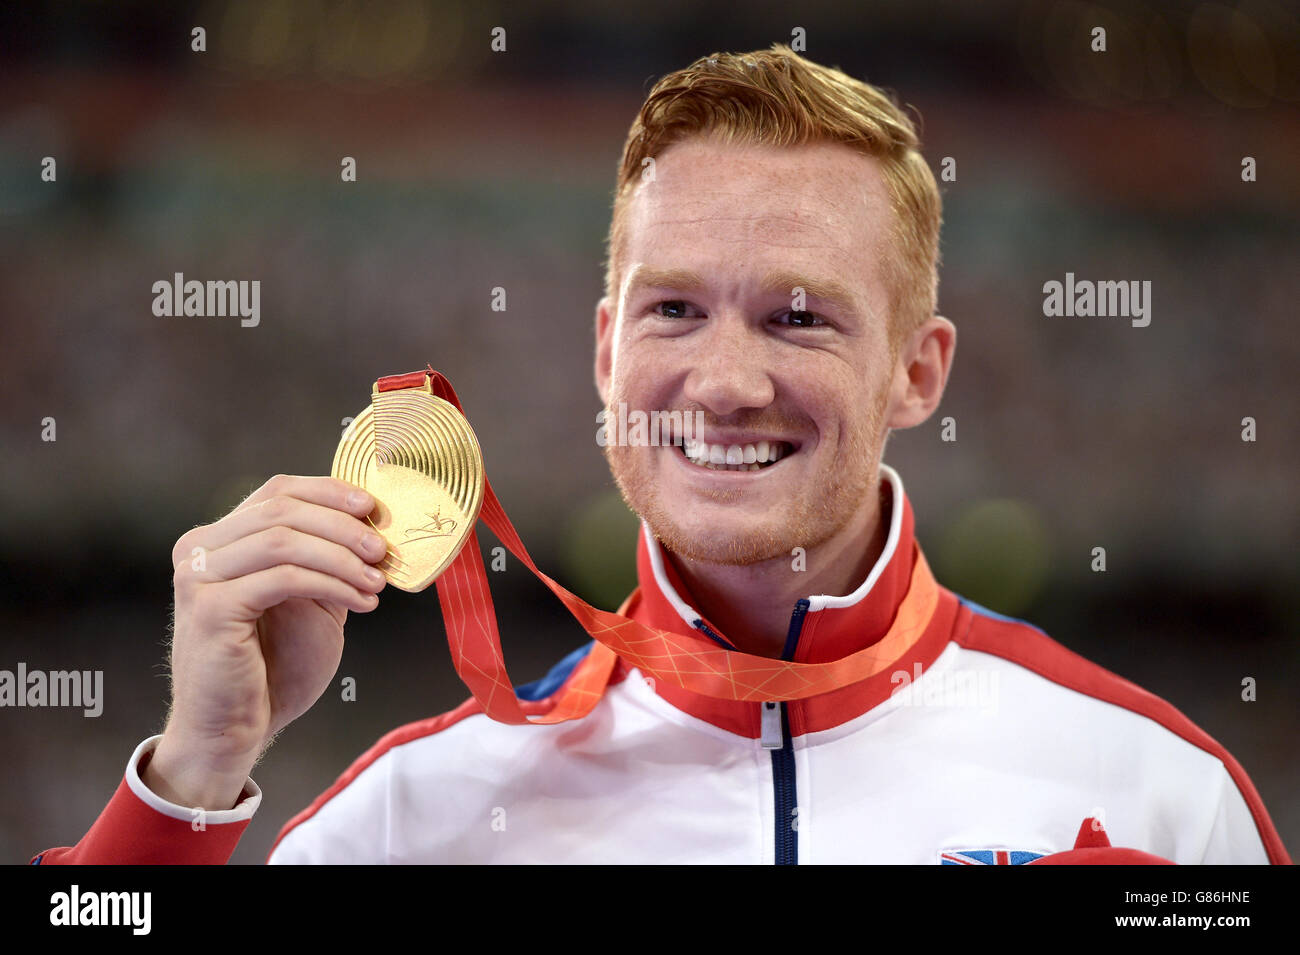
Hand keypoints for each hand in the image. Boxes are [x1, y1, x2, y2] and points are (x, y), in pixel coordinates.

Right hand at [144, 475, 386, 808]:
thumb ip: (325, 560)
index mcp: (220, 539)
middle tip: (383, 549)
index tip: (374, 508)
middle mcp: (200, 549)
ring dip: (342, 557)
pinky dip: (331, 584)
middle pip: (282, 509)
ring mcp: (199, 576)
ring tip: (377, 581)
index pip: (278, 490)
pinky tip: (361, 601)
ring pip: (284, 541)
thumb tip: (372, 524)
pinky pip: (283, 578)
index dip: (330, 492)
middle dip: (343, 525)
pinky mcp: (211, 608)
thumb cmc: (271, 669)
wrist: (235, 730)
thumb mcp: (308, 601)